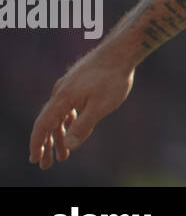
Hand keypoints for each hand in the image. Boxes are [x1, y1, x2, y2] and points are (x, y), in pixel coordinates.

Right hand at [29, 45, 135, 168]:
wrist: (121, 50)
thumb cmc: (113, 77)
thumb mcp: (101, 106)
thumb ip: (84, 125)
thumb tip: (69, 145)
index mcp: (63, 98)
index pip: (43, 125)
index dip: (37, 144)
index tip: (35, 159)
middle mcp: (61, 91)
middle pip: (48, 122)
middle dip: (47, 145)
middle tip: (47, 165)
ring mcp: (68, 86)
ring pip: (59, 115)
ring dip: (59, 135)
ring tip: (64, 155)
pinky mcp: (77, 82)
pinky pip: (67, 106)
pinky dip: (68, 121)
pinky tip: (73, 129)